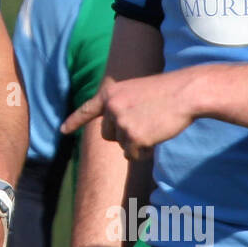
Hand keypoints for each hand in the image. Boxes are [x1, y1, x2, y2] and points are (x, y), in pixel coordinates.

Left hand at [62, 71, 198, 160]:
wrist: (186, 93)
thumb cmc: (165, 91)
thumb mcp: (135, 91)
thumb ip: (120, 105)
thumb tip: (113, 131)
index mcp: (109, 93)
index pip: (87, 110)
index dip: (74, 121)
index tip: (62, 130)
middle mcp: (111, 108)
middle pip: (107, 135)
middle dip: (121, 135)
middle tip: (143, 125)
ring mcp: (121, 123)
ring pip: (122, 145)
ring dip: (136, 143)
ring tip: (154, 126)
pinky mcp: (134, 138)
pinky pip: (133, 155)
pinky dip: (143, 152)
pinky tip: (156, 137)